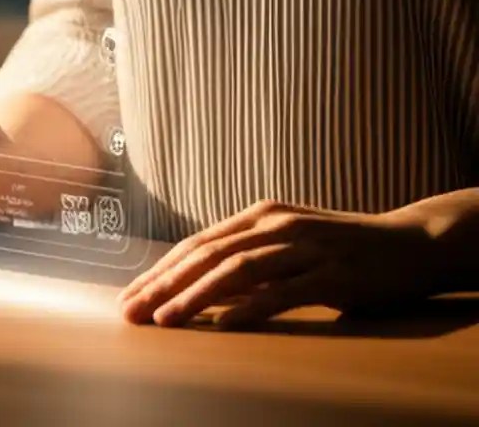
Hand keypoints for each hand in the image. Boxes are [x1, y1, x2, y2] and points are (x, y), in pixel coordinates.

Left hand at [117, 199, 441, 328]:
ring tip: (166, 320)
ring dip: (195, 296)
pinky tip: (223, 325)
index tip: (129, 297)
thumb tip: (199, 288)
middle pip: (206, 255)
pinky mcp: (333, 274)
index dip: (159, 272)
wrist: (410, 243)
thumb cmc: (341, 249)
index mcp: (259, 215)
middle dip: (163, 285)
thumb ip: (247, 259)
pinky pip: (283, 292)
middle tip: (132, 311)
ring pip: (237, 270)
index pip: (196, 245)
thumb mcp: (287, 244)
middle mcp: (276, 225)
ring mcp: (305, 247)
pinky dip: (249, 307)